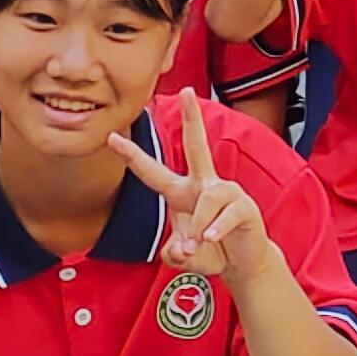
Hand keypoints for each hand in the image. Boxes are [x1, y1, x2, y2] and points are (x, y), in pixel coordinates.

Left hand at [108, 91, 270, 282]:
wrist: (243, 264)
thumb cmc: (211, 251)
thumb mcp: (184, 256)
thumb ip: (175, 254)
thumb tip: (178, 250)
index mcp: (183, 192)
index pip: (153, 172)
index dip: (132, 156)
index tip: (111, 137)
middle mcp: (204, 185)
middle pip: (196, 145)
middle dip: (192, 118)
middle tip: (187, 92)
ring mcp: (227, 193)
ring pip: (208, 198)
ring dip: (199, 227)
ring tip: (198, 245)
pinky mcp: (245, 207)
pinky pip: (226, 213)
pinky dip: (215, 229)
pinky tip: (211, 238)